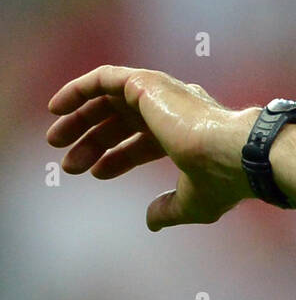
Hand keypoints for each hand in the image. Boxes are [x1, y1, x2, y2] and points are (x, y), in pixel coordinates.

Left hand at [46, 64, 258, 230]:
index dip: (117, 158)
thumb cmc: (222, 179)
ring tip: (55, 140)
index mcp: (185, 132)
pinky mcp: (146, 83)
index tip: (96, 175)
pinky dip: (79, 89)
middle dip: (93, 141)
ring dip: (80, 118)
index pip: (143, 140)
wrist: (236, 154)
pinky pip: (104, 78)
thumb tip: (151, 221)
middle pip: (122, 121)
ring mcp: (160, 93)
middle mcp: (173, 107)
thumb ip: (170, 209)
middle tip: (68, 164)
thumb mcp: (193, 202)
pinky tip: (57, 107)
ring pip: (110, 99)